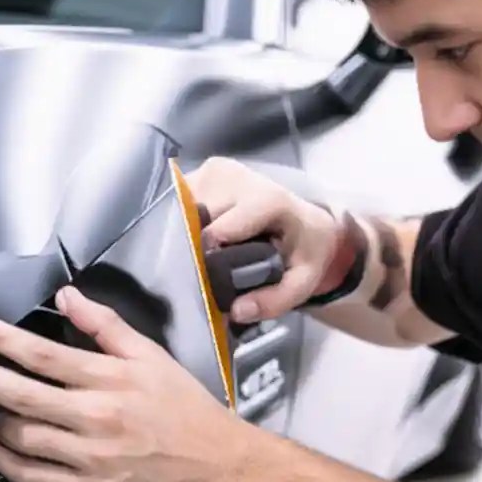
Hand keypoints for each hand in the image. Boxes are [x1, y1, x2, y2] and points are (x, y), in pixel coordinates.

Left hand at [0, 285, 259, 481]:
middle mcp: (96, 418)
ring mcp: (90, 458)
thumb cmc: (186, 409)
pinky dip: (6, 461)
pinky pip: (34, 476)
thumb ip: (104, 324)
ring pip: (22, 437)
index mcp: (110, 380)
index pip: (42, 354)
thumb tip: (68, 298)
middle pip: (22, 396)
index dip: (1, 338)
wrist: (217, 465)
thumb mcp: (150, 355)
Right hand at [186, 157, 341, 322]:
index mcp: (266, 201)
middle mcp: (236, 178)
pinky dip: (177, 221)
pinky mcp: (202, 170)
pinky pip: (177, 199)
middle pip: (193, 219)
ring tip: (190, 254)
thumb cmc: (302, 251)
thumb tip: (236, 311)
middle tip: (194, 272)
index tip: (203, 280)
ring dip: (179, 233)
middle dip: (189, 247)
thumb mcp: (302, 281)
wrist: (305, 220)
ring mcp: (215, 170)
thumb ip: (275, 300)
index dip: (205, 257)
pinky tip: (186, 237)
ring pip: (178, 207)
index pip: (218, 232)